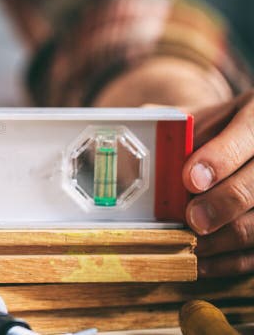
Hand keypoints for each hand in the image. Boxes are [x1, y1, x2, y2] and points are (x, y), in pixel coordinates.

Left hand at [184, 90, 253, 276]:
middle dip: (221, 205)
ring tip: (191, 245)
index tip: (190, 179)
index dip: (219, 159)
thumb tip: (139, 133)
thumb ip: (175, 126)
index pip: (246, 135)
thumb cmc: (217, 132)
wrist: (245, 141)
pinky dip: (231, 261)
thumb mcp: (201, 118)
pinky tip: (204, 263)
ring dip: (224, 239)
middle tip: (190, 219)